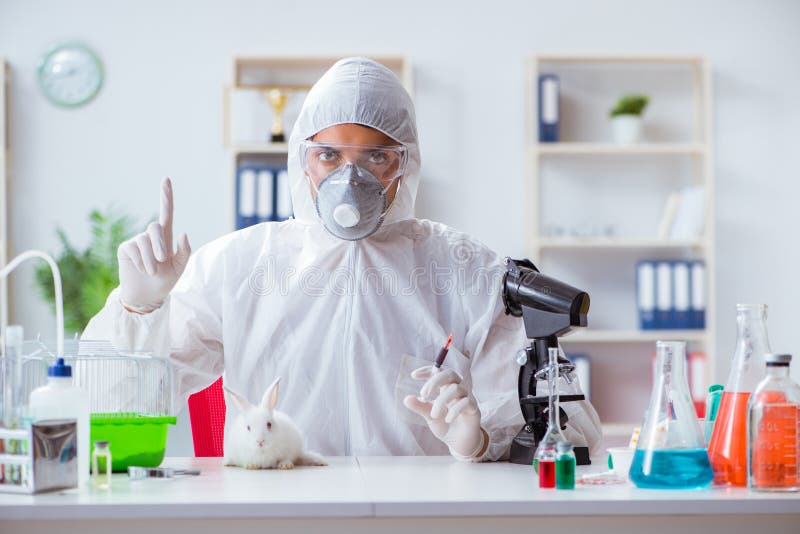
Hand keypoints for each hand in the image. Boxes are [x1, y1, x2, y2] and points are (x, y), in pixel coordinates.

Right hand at [118, 178, 190, 312]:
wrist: (148, 295)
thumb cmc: (165, 280)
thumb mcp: (179, 267)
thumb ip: (184, 251)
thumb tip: (183, 233)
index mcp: (166, 237)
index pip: (166, 213)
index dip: (166, 197)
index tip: (166, 179)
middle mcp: (150, 236)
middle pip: (155, 227)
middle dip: (160, 245)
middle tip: (162, 261)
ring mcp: (136, 241)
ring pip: (144, 241)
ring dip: (151, 259)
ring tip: (152, 271)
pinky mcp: (125, 248)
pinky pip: (133, 249)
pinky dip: (141, 262)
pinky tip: (142, 269)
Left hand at [403, 366, 486, 459]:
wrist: (458, 443)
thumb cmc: (444, 425)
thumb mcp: (429, 415)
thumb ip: (420, 406)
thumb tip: (406, 399)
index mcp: (446, 387)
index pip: (439, 371)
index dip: (427, 370)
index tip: (413, 375)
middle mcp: (458, 389)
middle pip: (449, 373)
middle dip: (435, 381)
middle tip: (423, 394)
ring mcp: (467, 397)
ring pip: (456, 388)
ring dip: (441, 401)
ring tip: (433, 415)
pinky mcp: (474, 408)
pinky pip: (466, 402)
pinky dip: (454, 410)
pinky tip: (447, 420)